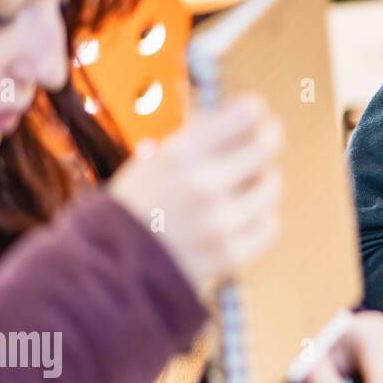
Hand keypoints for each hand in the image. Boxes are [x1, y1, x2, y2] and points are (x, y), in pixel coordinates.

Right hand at [107, 95, 282, 293]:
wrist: (111, 271)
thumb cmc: (138, 208)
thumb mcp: (156, 160)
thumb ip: (201, 138)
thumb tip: (250, 117)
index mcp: (179, 155)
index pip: (246, 114)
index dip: (254, 111)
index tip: (256, 114)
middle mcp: (202, 185)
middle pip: (266, 147)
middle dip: (267, 139)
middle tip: (265, 139)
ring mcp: (219, 222)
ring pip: (271, 186)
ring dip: (262, 182)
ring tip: (246, 184)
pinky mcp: (231, 255)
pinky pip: (269, 225)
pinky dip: (260, 219)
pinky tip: (242, 217)